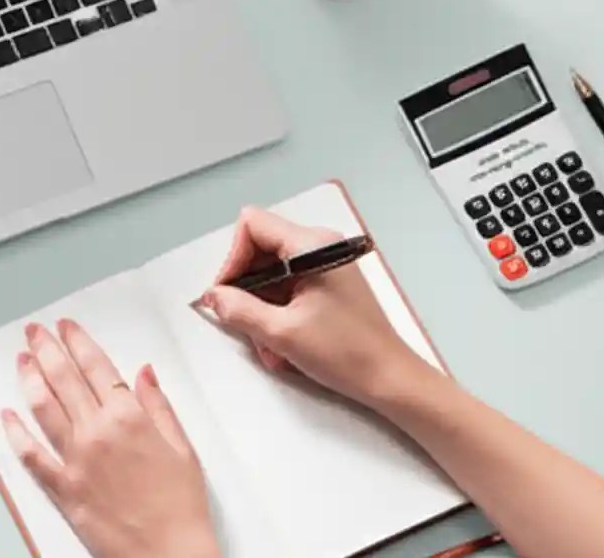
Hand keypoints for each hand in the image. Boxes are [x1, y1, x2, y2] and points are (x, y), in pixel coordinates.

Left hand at [1, 320, 219, 557]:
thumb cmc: (181, 507)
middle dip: (47, 349)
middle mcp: (98, 432)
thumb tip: (143, 372)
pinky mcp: (63, 489)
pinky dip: (15, 433)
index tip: (67, 327)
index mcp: (130, 418)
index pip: (97, 367)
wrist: (168, 554)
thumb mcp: (182, 448)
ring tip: (22, 359)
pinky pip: (31, 455)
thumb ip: (158, 406)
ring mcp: (76, 460)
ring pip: (43, 408)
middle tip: (35, 331)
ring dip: (30, 378)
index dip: (79, 342)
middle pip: (65, 379)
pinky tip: (7, 415)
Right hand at [201, 208, 430, 407]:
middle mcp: (319, 247)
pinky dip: (276, 314)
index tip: (227, 294)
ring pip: (270, 274)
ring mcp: (324, 266)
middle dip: (246, 289)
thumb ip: (239, 309)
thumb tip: (213, 296)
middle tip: (244, 324)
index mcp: (312, 246)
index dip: (232, 259)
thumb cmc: (347, 353)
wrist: (390, 379)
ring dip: (260, 309)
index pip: (252, 226)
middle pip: (259, 250)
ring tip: (270, 345)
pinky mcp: (327, 285)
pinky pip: (287, 289)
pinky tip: (282, 343)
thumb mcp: (281, 333)